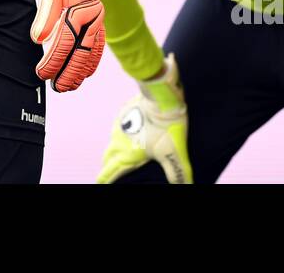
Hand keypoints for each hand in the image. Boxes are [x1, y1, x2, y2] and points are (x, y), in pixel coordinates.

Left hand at [30, 0, 104, 90]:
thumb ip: (45, 17)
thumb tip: (38, 40)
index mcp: (78, 12)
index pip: (64, 43)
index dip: (53, 61)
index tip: (42, 73)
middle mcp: (92, 19)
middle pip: (80, 53)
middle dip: (68, 73)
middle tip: (57, 88)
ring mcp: (98, 23)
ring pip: (91, 54)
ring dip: (80, 73)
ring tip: (69, 86)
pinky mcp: (99, 25)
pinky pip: (98, 48)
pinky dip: (92, 63)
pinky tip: (85, 74)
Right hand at [98, 53, 192, 183]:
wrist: (162, 97)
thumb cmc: (167, 127)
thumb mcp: (175, 153)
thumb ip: (178, 173)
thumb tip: (185, 186)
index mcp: (128, 154)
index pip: (111, 172)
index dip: (104, 179)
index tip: (99, 184)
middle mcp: (119, 141)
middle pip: (108, 158)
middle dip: (107, 167)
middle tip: (107, 172)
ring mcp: (119, 125)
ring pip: (111, 142)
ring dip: (112, 150)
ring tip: (116, 155)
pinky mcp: (123, 112)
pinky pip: (117, 127)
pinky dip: (119, 134)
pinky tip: (126, 133)